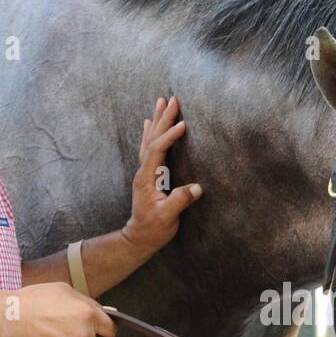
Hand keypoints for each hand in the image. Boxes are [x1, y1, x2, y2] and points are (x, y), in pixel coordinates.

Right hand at [0, 282, 114, 336]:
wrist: (6, 320)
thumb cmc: (31, 301)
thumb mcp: (63, 290)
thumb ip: (84, 303)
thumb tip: (97, 312)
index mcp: (87, 314)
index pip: (110, 330)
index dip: (104, 330)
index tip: (100, 332)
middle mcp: (82, 335)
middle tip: (66, 332)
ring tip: (48, 335)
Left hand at [122, 95, 201, 253]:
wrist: (139, 237)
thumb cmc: (153, 229)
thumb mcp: (167, 217)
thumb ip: (179, 201)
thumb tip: (197, 187)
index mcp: (147, 178)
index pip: (158, 150)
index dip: (170, 136)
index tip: (183, 124)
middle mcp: (143, 171)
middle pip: (152, 138)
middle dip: (163, 118)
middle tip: (172, 99)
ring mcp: (144, 171)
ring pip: (149, 139)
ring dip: (156, 120)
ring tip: (161, 102)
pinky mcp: (147, 174)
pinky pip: (148, 147)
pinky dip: (151, 132)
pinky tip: (150, 122)